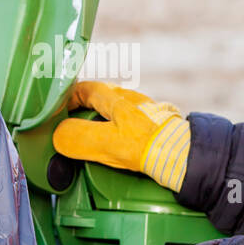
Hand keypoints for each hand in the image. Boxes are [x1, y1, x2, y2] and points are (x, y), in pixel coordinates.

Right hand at [51, 82, 190, 191]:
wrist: (185, 156)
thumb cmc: (147, 146)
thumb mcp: (104, 142)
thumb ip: (77, 137)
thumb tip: (60, 136)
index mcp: (115, 98)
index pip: (84, 89)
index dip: (68, 99)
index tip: (59, 113)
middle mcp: (132, 100)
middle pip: (101, 100)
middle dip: (85, 113)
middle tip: (74, 131)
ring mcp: (147, 112)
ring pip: (118, 113)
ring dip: (104, 125)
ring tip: (95, 145)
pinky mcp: (159, 127)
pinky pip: (134, 127)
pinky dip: (122, 136)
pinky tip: (121, 152)